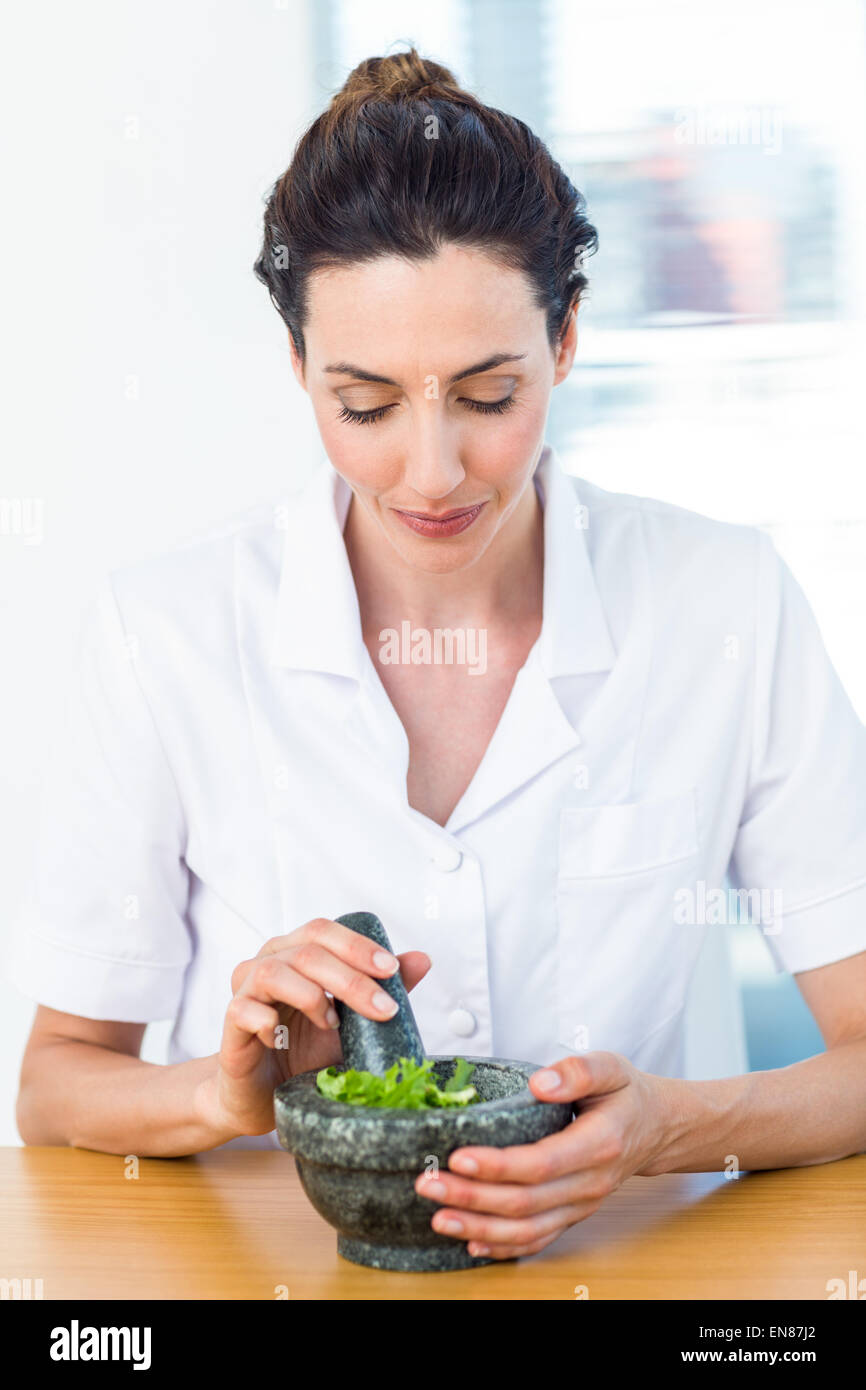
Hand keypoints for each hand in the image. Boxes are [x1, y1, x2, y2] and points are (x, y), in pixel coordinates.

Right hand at [197, 918, 430, 1139]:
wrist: (262, 1096)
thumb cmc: (304, 1051)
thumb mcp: (352, 1023)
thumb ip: (381, 989)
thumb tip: (422, 959)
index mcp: (295, 953)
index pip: (324, 932)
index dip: (358, 946)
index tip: (391, 970)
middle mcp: (268, 963)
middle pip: (307, 951)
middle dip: (351, 978)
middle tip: (382, 1008)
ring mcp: (245, 991)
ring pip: (274, 972)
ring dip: (312, 996)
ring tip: (332, 1024)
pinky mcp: (231, 1024)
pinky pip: (244, 1009)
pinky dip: (269, 1021)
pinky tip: (284, 1038)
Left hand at [414, 1052, 667, 1259]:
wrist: (655, 1128)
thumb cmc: (627, 1095)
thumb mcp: (611, 1068)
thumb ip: (577, 1071)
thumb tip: (539, 1084)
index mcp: (599, 1144)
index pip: (542, 1163)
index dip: (498, 1166)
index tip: (458, 1157)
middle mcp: (589, 1183)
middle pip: (525, 1202)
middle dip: (472, 1197)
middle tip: (428, 1184)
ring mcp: (580, 1205)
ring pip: (527, 1230)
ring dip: (479, 1228)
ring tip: (438, 1217)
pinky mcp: (571, 1215)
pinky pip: (537, 1240)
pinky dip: (502, 1247)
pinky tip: (471, 1242)